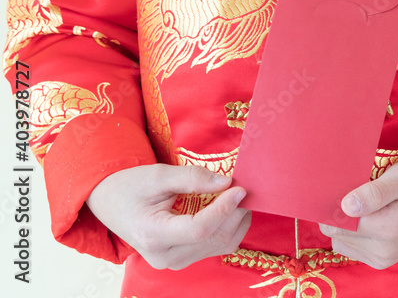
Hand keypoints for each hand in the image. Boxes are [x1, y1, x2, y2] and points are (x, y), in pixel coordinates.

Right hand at [86, 163, 250, 269]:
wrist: (111, 203)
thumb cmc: (130, 186)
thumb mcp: (158, 175)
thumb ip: (192, 178)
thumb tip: (226, 181)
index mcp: (154, 235)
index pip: (199, 229)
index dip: (223, 208)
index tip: (240, 187)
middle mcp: (165, 256)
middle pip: (213, 238)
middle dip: (235, 211)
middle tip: (246, 184)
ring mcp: (174, 261)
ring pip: (219, 245)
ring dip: (236, 220)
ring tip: (239, 193)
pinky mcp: (182, 258)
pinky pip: (215, 246)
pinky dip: (228, 226)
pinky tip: (230, 206)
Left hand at [318, 159, 397, 269]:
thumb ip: (374, 193)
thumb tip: (345, 206)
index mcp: (387, 229)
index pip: (337, 223)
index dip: (332, 202)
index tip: (341, 184)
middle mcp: (383, 251)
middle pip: (335, 234)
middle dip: (337, 212)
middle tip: (352, 188)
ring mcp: (383, 259)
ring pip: (340, 243)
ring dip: (343, 224)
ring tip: (361, 201)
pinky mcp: (383, 260)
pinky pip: (352, 248)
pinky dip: (352, 232)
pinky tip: (366, 214)